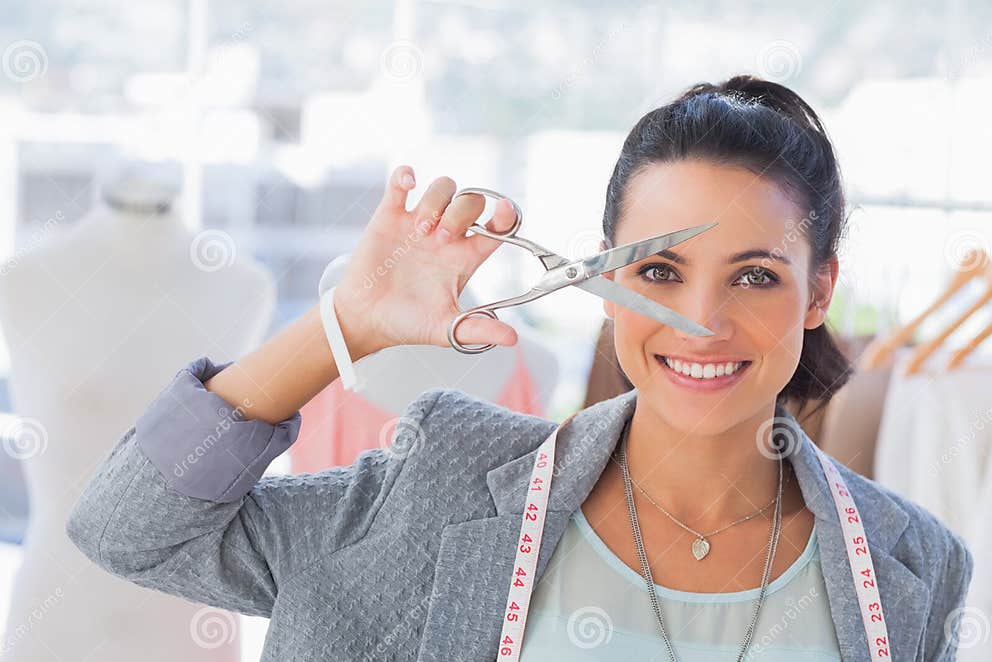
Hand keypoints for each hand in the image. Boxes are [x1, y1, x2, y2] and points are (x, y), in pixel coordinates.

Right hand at [332, 165, 519, 357]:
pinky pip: (401, 182)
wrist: (366, 320)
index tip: (504, 210)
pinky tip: (407, 184)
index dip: (505, 215)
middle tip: (442, 238)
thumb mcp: (446, 329)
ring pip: (442, 188)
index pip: (496, 228)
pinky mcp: (390, 216)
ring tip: (421, 228)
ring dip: (436, 201)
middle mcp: (446, 236)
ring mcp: (419, 223)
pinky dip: (405, 175)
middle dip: (461, 213)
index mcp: (464, 258)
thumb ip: (478, 330)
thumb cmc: (408, 324)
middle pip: (471, 202)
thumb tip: (513, 339)